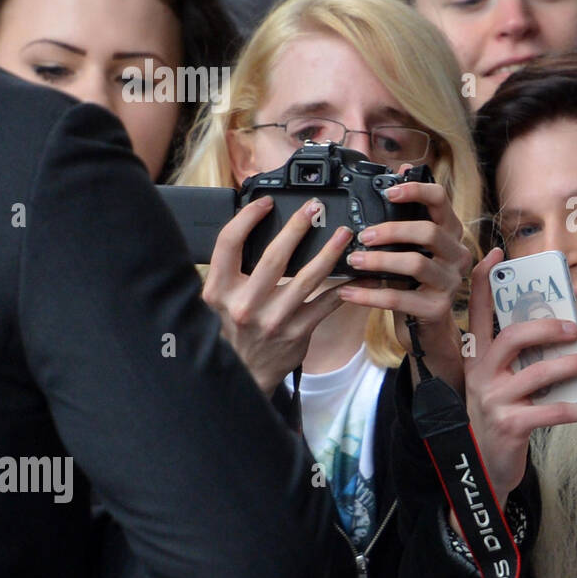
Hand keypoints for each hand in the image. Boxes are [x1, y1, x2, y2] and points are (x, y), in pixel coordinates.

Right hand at [202, 196, 353, 395]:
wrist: (241, 375)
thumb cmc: (231, 329)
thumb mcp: (218, 300)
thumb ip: (229, 269)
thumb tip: (253, 226)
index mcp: (218, 291)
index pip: (228, 243)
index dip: (248, 218)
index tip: (266, 202)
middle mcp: (245, 305)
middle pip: (274, 256)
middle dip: (297, 228)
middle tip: (314, 209)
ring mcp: (273, 320)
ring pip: (307, 278)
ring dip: (329, 252)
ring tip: (344, 234)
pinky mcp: (298, 332)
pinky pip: (326, 303)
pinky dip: (345, 287)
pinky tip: (359, 274)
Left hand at [336, 165, 473, 391]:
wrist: (428, 330)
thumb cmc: (415, 283)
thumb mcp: (412, 247)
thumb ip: (407, 214)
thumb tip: (400, 168)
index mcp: (451, 233)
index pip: (441, 200)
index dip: (416, 191)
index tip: (389, 192)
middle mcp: (457, 255)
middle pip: (428, 232)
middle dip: (392, 230)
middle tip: (363, 236)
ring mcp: (451, 283)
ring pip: (415, 264)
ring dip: (379, 261)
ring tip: (354, 261)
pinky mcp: (437, 309)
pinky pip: (400, 298)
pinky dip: (369, 295)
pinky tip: (348, 291)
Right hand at [459, 247, 576, 509]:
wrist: (484, 471)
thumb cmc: (501, 419)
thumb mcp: (501, 386)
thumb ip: (521, 361)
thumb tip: (564, 335)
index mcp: (477, 360)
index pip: (476, 315)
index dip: (484, 283)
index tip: (495, 254)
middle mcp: (481, 376)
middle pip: (512, 336)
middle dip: (546, 326)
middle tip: (575, 327)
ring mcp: (493, 400)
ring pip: (539, 373)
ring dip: (573, 365)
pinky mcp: (511, 426)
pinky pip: (553, 411)